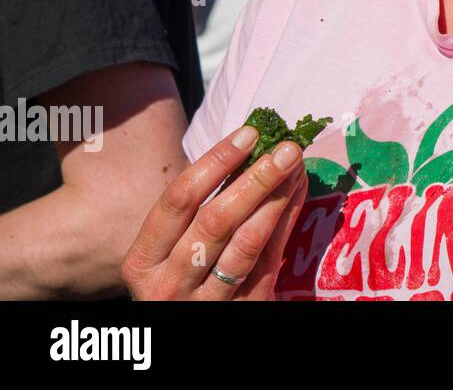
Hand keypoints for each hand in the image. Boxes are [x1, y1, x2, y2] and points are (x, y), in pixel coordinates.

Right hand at [121, 124, 306, 299]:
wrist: (191, 330)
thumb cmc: (181, 277)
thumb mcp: (173, 247)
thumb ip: (200, 205)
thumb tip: (248, 146)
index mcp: (143, 261)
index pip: (178, 200)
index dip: (216, 162)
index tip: (249, 134)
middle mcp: (168, 285)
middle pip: (215, 220)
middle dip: (255, 178)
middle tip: (285, 148)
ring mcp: (206, 302)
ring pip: (246, 243)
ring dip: (275, 198)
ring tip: (295, 166)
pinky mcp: (243, 309)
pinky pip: (269, 259)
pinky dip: (286, 220)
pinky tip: (297, 191)